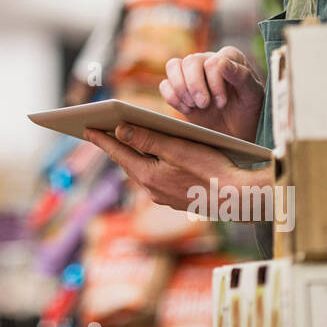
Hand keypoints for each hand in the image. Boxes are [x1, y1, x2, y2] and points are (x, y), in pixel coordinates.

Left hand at [82, 124, 272, 215]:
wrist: (240, 198)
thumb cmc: (212, 168)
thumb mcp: (178, 148)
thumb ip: (147, 139)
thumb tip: (118, 131)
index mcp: (149, 176)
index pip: (118, 153)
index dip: (101, 138)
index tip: (86, 127)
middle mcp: (152, 190)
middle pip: (127, 162)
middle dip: (114, 146)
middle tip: (99, 130)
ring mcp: (164, 197)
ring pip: (141, 171)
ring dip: (131, 156)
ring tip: (121, 141)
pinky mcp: (176, 199)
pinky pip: (155, 179)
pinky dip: (148, 165)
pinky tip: (151, 158)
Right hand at [160, 46, 263, 143]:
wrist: (238, 132)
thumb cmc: (248, 111)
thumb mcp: (253, 96)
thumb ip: (242, 76)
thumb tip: (221, 62)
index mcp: (229, 57)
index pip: (213, 61)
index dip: (214, 83)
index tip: (222, 103)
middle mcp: (208, 60)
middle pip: (190, 61)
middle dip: (195, 85)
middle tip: (204, 105)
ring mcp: (192, 74)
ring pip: (173, 65)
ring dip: (181, 88)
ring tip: (194, 106)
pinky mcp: (179, 89)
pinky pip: (165, 84)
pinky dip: (173, 98)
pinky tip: (187, 110)